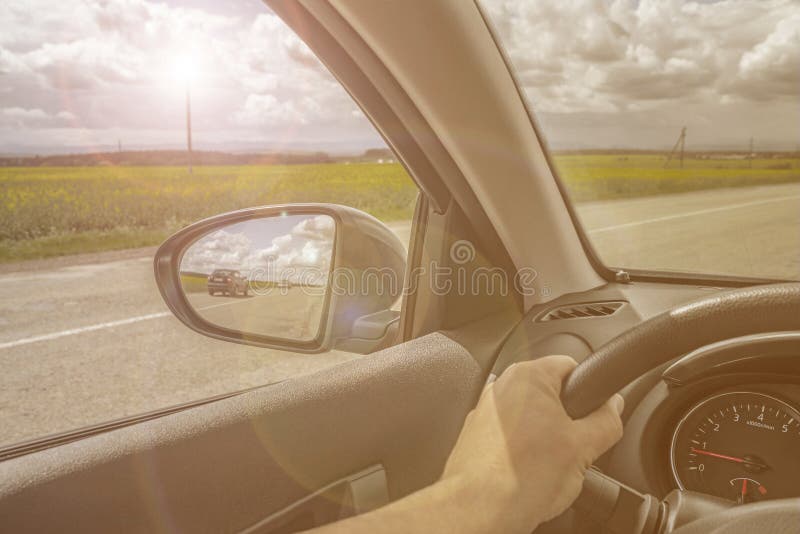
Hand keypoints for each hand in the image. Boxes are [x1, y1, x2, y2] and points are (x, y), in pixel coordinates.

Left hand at [440, 355, 623, 532]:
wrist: (480, 510)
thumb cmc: (519, 477)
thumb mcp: (582, 448)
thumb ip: (605, 422)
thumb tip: (613, 408)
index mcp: (527, 377)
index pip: (570, 366)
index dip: (589, 391)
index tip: (597, 412)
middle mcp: (501, 387)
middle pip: (550, 393)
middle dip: (566, 418)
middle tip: (574, 447)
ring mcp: (485, 411)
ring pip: (530, 417)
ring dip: (544, 435)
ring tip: (548, 464)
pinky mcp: (475, 435)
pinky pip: (511, 434)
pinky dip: (522, 448)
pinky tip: (528, 470)